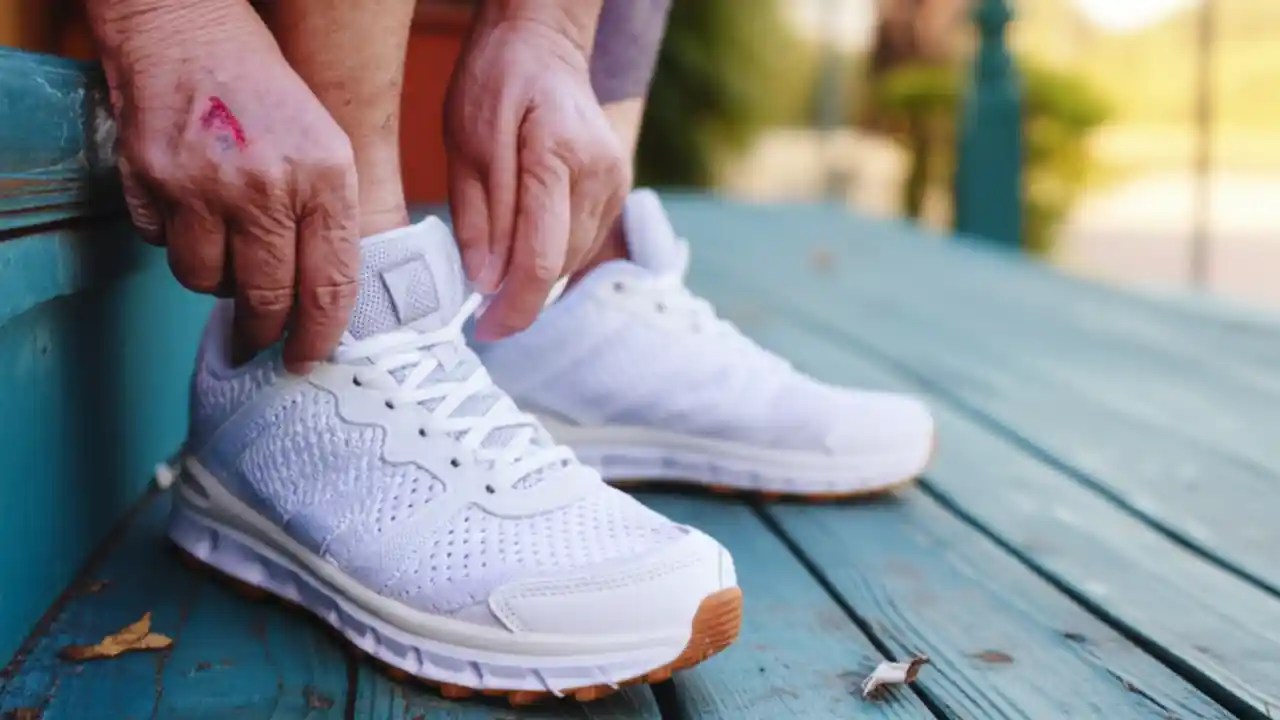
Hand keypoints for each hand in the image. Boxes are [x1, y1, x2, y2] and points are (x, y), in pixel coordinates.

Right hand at [89, 0, 358, 370]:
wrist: (188, 32)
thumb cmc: (266, 95)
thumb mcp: (328, 148)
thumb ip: (333, 221)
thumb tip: (326, 300)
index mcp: (323, 178)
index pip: (330, 284)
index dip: (320, 335)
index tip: (309, 358)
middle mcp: (263, 187)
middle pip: (266, 298)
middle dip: (266, 332)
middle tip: (263, 344)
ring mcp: (200, 186)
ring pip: (208, 282)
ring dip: (220, 285)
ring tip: (229, 258)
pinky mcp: (148, 182)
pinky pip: (162, 248)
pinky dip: (178, 246)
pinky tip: (192, 218)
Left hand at [445, 1, 627, 339]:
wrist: (543, 43)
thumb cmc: (495, 82)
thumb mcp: (464, 144)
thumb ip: (479, 216)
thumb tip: (486, 283)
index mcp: (556, 155)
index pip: (540, 257)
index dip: (512, 306)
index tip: (484, 331)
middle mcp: (598, 173)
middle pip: (561, 263)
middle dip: (521, 297)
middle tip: (482, 316)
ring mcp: (616, 181)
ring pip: (575, 258)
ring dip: (537, 278)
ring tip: (498, 282)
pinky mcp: (619, 187)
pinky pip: (584, 241)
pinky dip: (553, 255)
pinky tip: (525, 251)